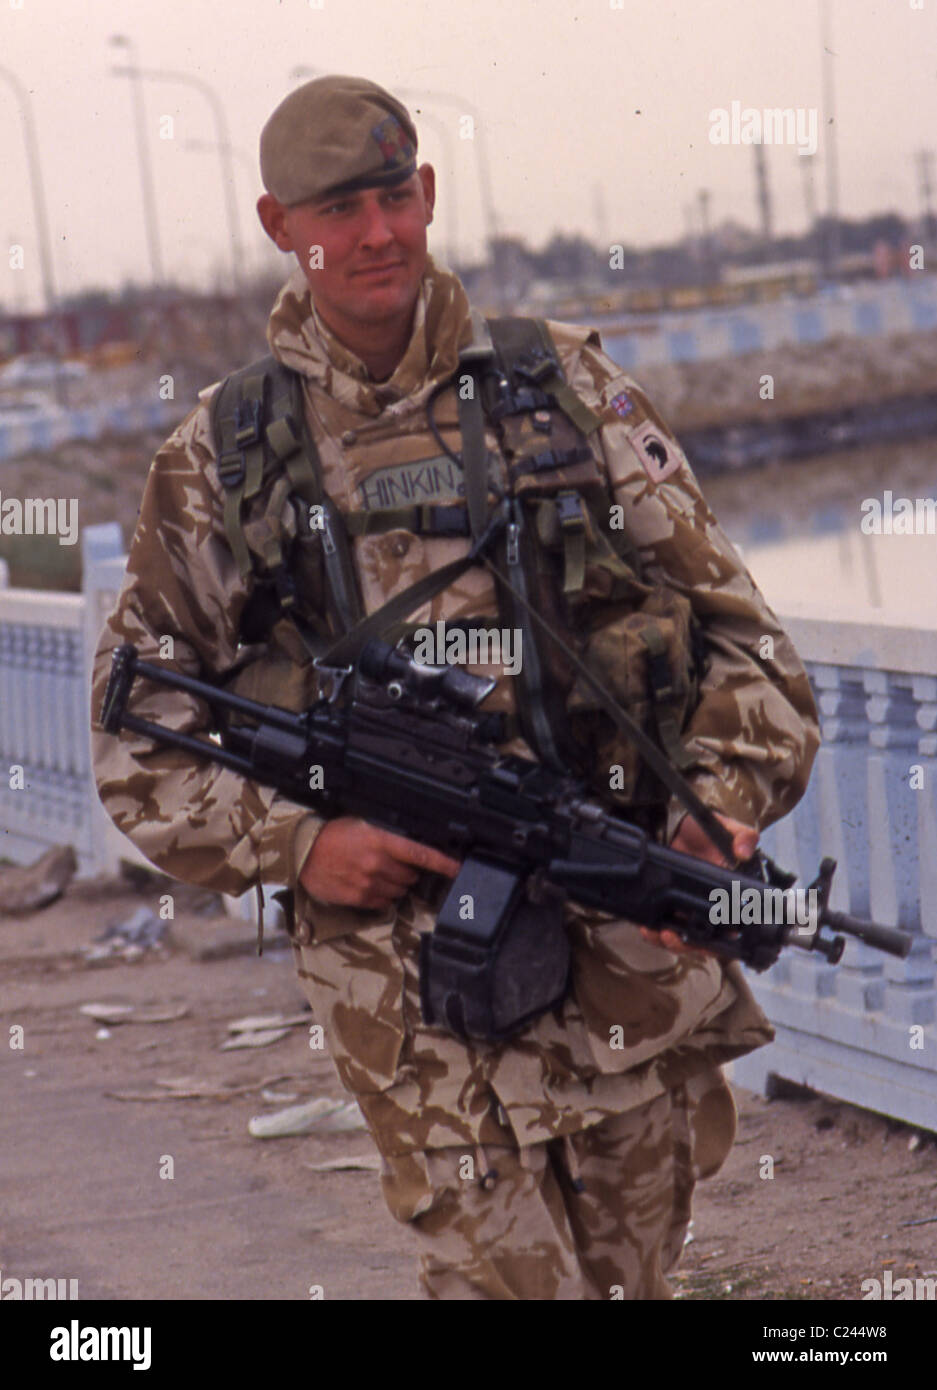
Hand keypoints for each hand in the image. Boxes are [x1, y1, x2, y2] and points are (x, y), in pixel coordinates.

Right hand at [298, 817, 460, 911]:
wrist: (302, 852)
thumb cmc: (331, 835)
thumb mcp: (362, 825)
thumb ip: (387, 836)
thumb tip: (409, 845)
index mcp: (380, 840)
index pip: (420, 853)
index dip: (443, 863)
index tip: (458, 868)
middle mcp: (377, 863)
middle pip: (411, 875)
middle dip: (408, 870)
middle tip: (392, 863)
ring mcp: (368, 883)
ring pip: (399, 890)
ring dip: (396, 884)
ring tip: (378, 873)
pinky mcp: (358, 898)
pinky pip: (383, 903)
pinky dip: (382, 896)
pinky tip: (370, 885)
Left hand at [639, 812, 758, 957]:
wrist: (676, 825)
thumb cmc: (706, 831)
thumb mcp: (728, 828)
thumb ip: (743, 836)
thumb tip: (744, 852)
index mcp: (732, 897)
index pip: (734, 928)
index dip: (725, 940)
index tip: (712, 940)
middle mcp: (712, 908)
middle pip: (708, 941)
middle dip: (693, 945)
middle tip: (677, 937)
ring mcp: (689, 910)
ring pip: (685, 939)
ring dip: (674, 943)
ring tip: (662, 934)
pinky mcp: (668, 908)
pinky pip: (663, 928)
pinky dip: (655, 934)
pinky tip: (648, 929)